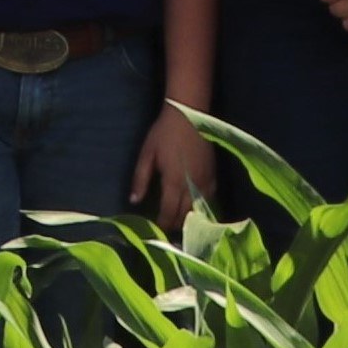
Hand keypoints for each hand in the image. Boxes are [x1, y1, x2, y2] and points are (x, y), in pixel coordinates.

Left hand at [130, 106, 215, 229]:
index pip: (169, 213)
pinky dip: (202, 208)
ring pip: (200, 211)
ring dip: (189, 219)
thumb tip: (133, 201)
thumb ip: (140, 179)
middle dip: (175, 226)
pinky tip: (195, 211)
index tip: (155, 232)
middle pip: (185, 216)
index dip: (162, 225)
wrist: (189, 115)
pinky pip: (210, 200)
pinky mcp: (213, 176)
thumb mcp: (147, 154)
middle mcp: (192, 186)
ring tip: (179, 225)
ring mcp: (206, 182)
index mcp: (174, 182)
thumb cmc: (164, 133)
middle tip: (166, 232)